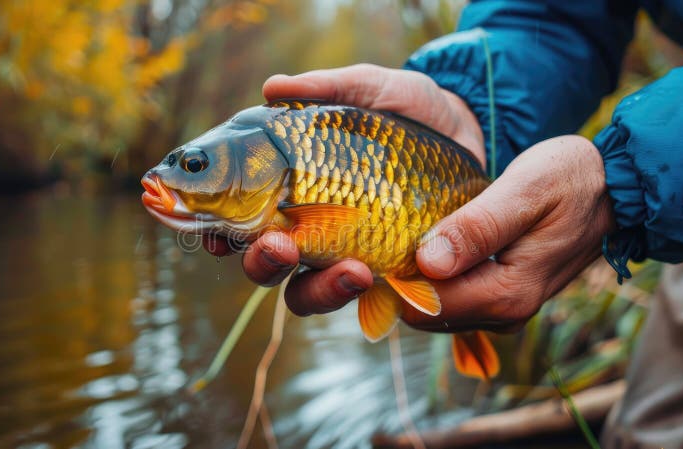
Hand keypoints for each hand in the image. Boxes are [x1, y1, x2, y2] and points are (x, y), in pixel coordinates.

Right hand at [204, 63, 484, 314]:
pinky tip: (371, 273)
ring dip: (317, 287)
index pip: (239, 213)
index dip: (217, 228)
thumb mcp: (372, 91)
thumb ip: (326, 90)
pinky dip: (357, 292)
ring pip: (304, 291)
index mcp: (291, 185)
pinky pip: (359, 299)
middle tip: (277, 245)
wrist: (468, 135)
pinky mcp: (383, 271)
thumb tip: (272, 89)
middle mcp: (308, 226)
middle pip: (263, 260)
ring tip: (348, 268)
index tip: (214, 232)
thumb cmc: (410, 111)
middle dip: (261, 261)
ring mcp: (344, 252)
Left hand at [407, 135, 615, 331]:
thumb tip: (428, 263)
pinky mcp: (504, 298)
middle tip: (395, 229)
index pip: (422, 306)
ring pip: (436, 307)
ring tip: (416, 230)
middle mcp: (505, 313)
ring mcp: (506, 309)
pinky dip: (438, 275)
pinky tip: (438, 241)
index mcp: (507, 293)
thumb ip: (477, 228)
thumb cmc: (571, 179)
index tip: (383, 238)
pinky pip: (454, 297)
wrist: (616, 187)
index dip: (394, 275)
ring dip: (418, 276)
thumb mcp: (524, 191)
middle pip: (424, 312)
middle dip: (403, 277)